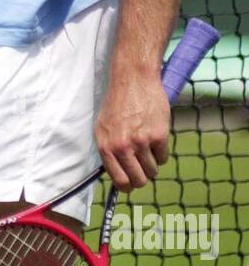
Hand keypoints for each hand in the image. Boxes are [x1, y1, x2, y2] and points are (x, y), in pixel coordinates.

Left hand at [94, 70, 170, 192]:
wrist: (133, 79)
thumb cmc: (116, 103)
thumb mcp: (102, 128)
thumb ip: (108, 151)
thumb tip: (117, 175)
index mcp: (106, 147)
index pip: (120, 181)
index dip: (128, 186)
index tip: (132, 183)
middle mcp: (122, 147)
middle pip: (139, 180)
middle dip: (143, 177)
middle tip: (143, 167)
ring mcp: (141, 142)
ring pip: (153, 170)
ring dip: (152, 164)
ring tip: (147, 147)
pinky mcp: (159, 135)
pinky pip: (163, 157)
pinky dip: (161, 152)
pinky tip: (155, 137)